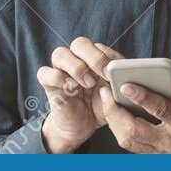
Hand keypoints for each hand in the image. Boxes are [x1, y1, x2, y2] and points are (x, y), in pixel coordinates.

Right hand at [35, 37, 125, 153]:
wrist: (82, 127)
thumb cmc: (100, 107)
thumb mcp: (114, 96)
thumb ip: (118, 84)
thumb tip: (125, 76)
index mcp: (94, 58)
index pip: (99, 47)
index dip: (109, 56)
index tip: (118, 70)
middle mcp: (76, 59)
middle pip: (80, 43)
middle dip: (94, 57)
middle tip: (104, 74)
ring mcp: (60, 70)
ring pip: (60, 53)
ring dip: (76, 67)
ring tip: (88, 84)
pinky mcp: (48, 83)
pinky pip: (45, 72)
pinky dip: (57, 77)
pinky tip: (70, 88)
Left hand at [99, 77, 170, 153]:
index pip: (160, 110)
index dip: (141, 96)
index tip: (125, 84)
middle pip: (134, 131)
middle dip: (115, 112)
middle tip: (105, 92)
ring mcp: (162, 153)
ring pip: (129, 141)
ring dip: (114, 121)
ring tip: (108, 102)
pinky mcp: (157, 157)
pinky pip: (132, 145)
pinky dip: (121, 129)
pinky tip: (116, 115)